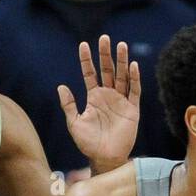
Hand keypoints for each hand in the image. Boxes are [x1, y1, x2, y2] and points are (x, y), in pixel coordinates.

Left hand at [58, 34, 139, 171]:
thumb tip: (61, 87)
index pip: (90, 73)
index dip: (87, 60)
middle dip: (106, 54)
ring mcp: (121, 101)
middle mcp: (108, 95)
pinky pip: (134, 91)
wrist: (104, 158)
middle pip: (107, 70)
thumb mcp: (74, 123)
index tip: (83, 45)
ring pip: (122, 76)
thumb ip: (68, 105)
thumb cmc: (88, 143)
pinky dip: (134, 79)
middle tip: (104, 38)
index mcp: (94, 97)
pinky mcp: (132, 109)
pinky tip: (132, 66)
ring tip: (121, 45)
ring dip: (122, 61)